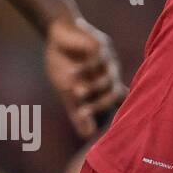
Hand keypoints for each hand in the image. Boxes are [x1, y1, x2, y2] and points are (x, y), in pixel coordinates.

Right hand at [44, 15, 125, 138]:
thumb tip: (88, 137)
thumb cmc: (65, 64)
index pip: (114, 104)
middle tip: (82, 113)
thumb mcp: (69, 92)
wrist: (58, 35)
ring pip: (107, 78)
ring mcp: (109, 59)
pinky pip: (96, 60)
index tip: (96, 129)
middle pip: (114, 93)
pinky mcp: (101, 45)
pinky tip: (70, 75)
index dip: (109, 115)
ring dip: (91, 87)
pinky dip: (83, 70)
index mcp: (108, 85)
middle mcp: (112, 73)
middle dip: (99, 105)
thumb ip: (79, 113)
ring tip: (75, 92)